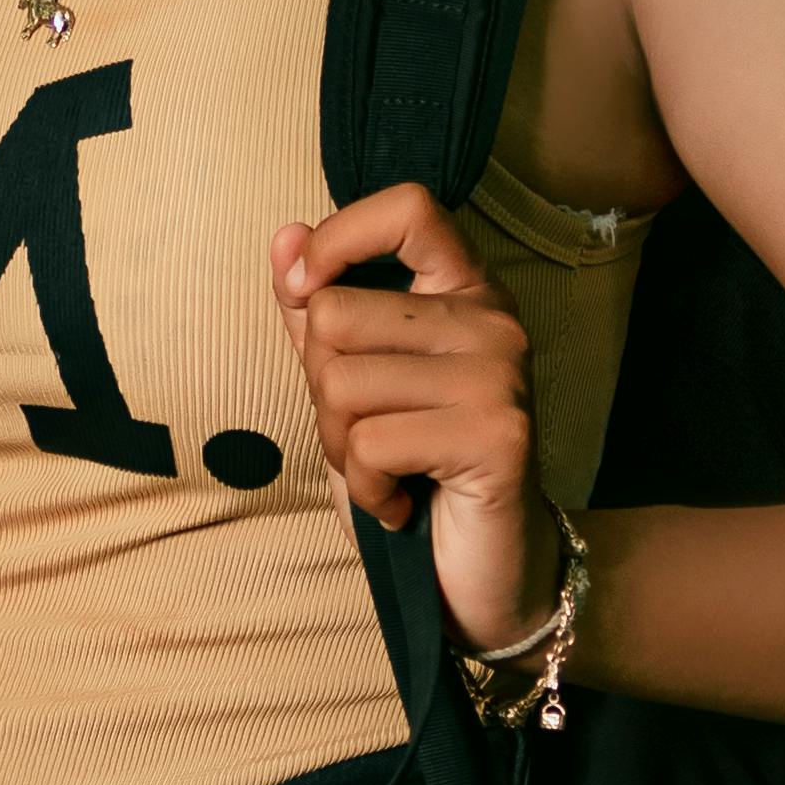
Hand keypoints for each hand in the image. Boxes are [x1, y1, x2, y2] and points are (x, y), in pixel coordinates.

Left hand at [272, 181, 560, 661]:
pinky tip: (401, 504)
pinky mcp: (497, 434)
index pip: (408, 208)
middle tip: (367, 435)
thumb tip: (284, 236)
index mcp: (464, 291)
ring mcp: (501, 375)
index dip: (339, 239)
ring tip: (388, 470)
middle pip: (337, 314)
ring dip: (342, 445)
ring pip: (342, 381)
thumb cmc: (411, 472)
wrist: (479, 575)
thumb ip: (318, 311)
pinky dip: (367, 487)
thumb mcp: (352, 386)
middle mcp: (493, 321)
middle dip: (322, 389)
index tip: (308, 290)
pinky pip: (373, 442)